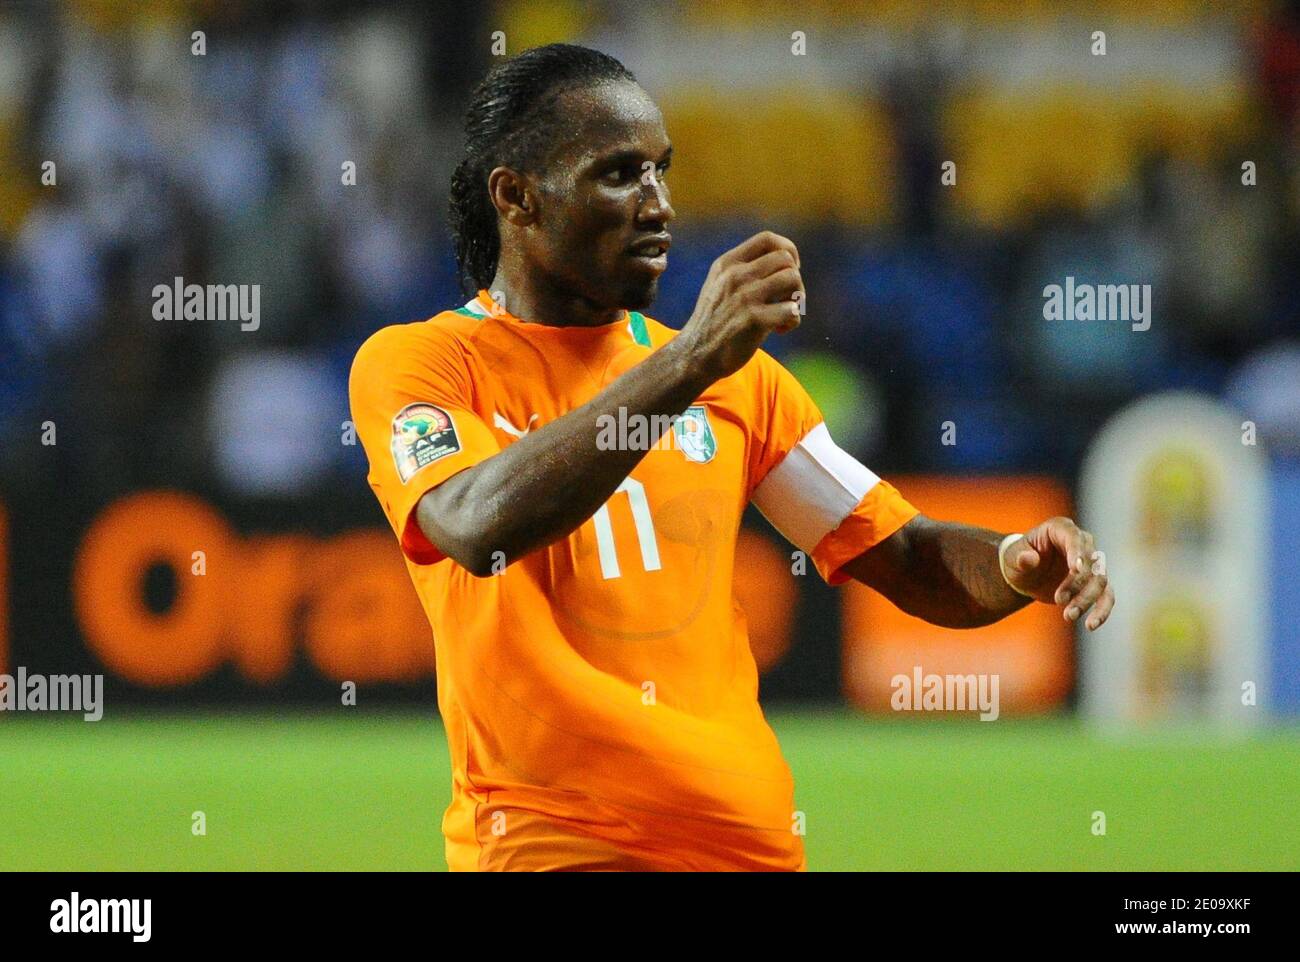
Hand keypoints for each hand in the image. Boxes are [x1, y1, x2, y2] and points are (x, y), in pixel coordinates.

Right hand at [677, 230, 803, 381]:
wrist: (695, 355)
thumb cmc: (714, 322)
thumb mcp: (719, 286)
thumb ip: (743, 270)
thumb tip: (785, 262)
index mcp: (727, 263)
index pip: (768, 239)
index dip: (788, 251)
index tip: (786, 271)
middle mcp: (735, 275)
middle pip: (786, 259)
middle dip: (794, 280)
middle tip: (785, 299)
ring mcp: (744, 297)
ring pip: (793, 278)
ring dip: (797, 298)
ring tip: (785, 314)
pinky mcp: (753, 320)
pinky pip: (792, 309)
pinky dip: (793, 321)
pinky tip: (779, 329)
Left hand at [1002, 517, 1113, 630]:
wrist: (1026, 574)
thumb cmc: (1018, 560)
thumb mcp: (1013, 558)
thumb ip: (1021, 558)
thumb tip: (1028, 559)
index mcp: (1060, 529)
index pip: (1074, 538)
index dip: (1077, 553)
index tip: (1075, 569)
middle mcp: (1081, 542)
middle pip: (1090, 562)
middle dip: (1077, 584)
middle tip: (1060, 601)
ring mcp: (1091, 563)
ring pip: (1100, 581)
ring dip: (1086, 600)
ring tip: (1068, 616)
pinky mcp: (1095, 583)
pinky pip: (1106, 596)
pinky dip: (1102, 611)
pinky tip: (1091, 625)